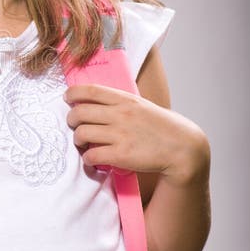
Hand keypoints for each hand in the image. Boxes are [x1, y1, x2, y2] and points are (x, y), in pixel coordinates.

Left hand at [64, 84, 207, 181]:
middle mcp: (120, 115)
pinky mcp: (121, 155)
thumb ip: (119, 102)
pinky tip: (93, 160)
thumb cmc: (160, 127)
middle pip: (79, 112)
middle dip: (71, 120)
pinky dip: (88, 159)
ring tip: (83, 144)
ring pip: (81, 133)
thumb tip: (95, 101)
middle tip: (75, 126)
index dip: (73, 93)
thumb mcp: (141, 105)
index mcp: (125, 100)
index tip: (67, 98)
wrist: (182, 147)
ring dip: (77, 140)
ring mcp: (120, 135)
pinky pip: (92, 155)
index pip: (90, 90)